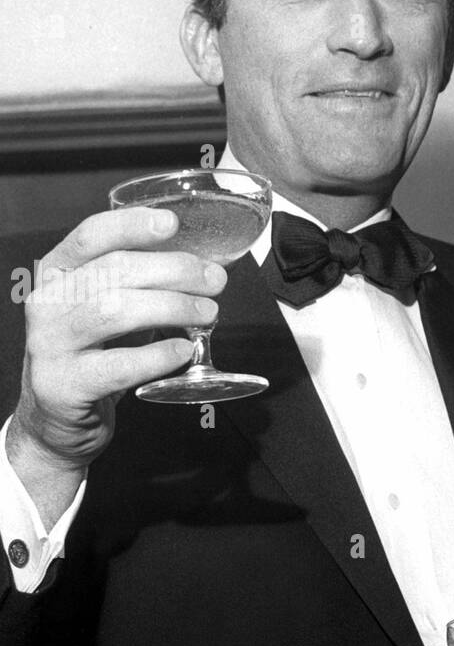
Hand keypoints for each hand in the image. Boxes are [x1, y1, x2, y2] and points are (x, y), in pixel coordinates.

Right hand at [8, 208, 225, 505]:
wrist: (57, 422)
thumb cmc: (92, 357)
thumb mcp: (106, 312)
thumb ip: (140, 286)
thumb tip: (202, 267)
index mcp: (56, 274)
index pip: (91, 236)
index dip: (132, 225)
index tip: (173, 224)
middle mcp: (46, 303)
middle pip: (113, 271)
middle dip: (173, 271)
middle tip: (214, 281)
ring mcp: (49, 344)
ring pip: (114, 311)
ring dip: (170, 307)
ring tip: (208, 314)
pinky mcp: (63, 385)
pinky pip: (116, 365)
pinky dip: (156, 355)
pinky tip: (183, 350)